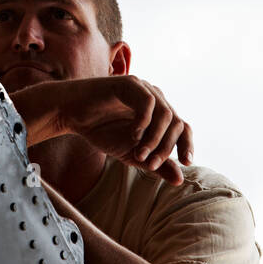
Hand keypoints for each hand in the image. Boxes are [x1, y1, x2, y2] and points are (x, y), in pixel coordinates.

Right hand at [55, 76, 192, 185]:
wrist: (74, 115)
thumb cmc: (103, 131)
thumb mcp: (133, 154)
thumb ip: (157, 165)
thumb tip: (180, 180)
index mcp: (160, 114)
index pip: (183, 128)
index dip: (187, 145)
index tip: (186, 162)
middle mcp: (156, 99)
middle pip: (177, 123)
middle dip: (166, 147)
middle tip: (151, 165)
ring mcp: (145, 89)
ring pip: (165, 114)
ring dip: (154, 138)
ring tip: (139, 154)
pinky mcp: (131, 83)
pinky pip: (148, 102)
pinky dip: (143, 122)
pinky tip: (132, 135)